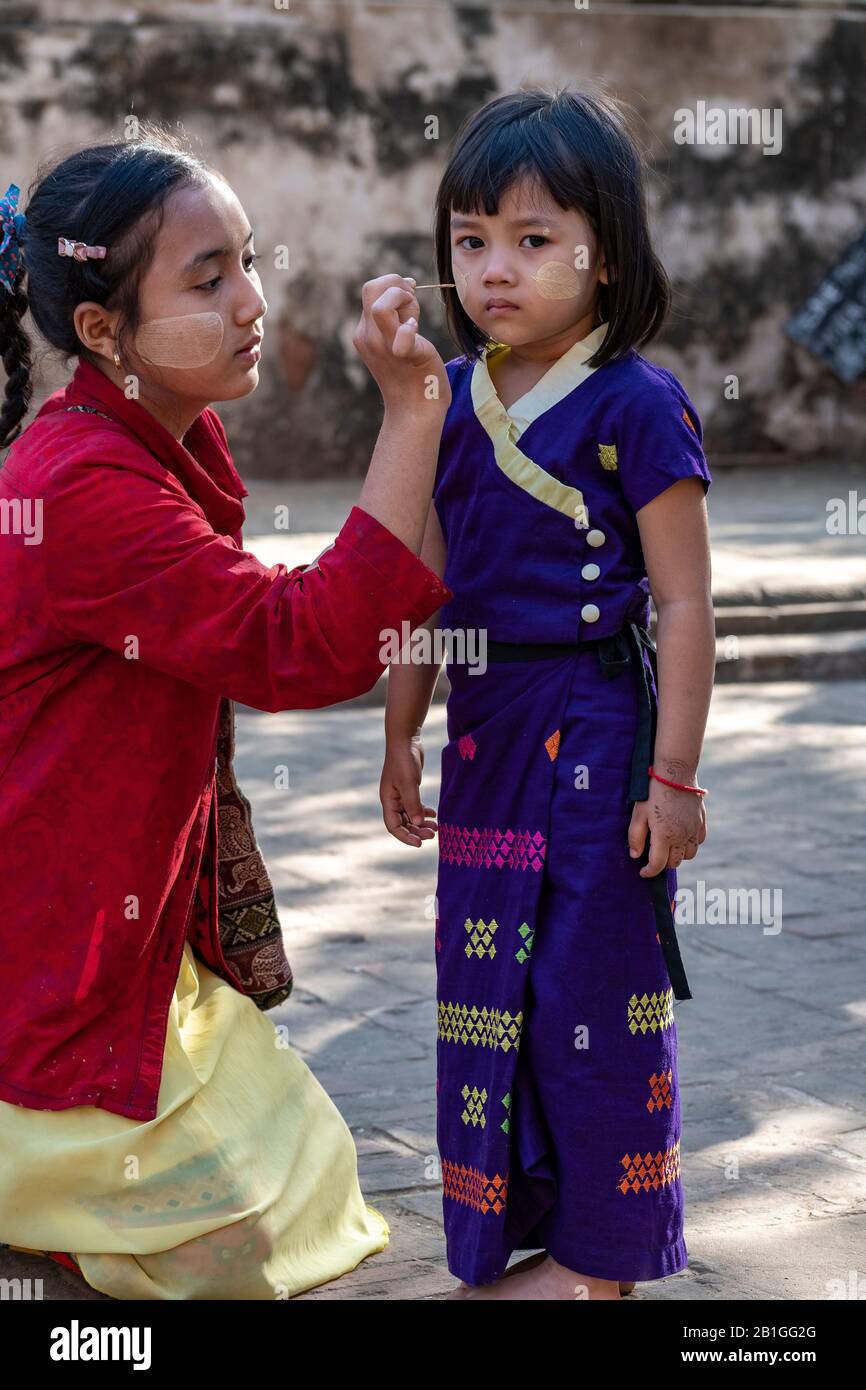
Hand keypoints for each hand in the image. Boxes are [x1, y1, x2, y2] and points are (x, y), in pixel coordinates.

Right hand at [353, 274, 450, 413]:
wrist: (415, 410)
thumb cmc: (412, 373)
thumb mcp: (395, 339)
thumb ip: (396, 314)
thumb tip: (407, 285)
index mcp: (365, 331)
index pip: (371, 288)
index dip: (392, 285)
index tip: (409, 301)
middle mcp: (368, 337)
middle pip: (371, 288)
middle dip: (396, 285)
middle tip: (412, 305)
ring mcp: (384, 348)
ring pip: (381, 306)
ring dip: (404, 301)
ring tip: (415, 319)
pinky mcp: (405, 356)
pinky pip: (402, 337)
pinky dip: (410, 330)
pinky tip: (418, 333)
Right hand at [380, 734, 438, 846]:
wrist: (405, 739)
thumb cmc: (404, 760)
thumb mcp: (409, 782)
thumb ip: (413, 803)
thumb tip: (418, 823)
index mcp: (388, 800)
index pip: (393, 826)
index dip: (405, 837)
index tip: (420, 843)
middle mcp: (392, 799)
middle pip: (403, 823)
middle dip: (417, 831)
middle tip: (433, 834)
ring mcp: (400, 794)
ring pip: (410, 816)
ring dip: (421, 823)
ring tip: (436, 827)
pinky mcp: (409, 788)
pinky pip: (415, 806)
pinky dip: (423, 811)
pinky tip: (433, 814)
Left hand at [628, 779, 706, 875]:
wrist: (675, 772)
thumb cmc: (652, 792)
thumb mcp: (638, 814)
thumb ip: (635, 837)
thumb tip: (635, 856)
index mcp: (664, 836)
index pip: (658, 865)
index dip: (649, 872)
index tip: (643, 872)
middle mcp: (682, 836)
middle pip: (675, 862)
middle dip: (663, 863)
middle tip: (654, 855)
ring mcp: (694, 829)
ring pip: (689, 854)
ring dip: (678, 854)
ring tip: (668, 845)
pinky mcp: (701, 821)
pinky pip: (698, 841)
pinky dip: (690, 843)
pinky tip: (681, 835)